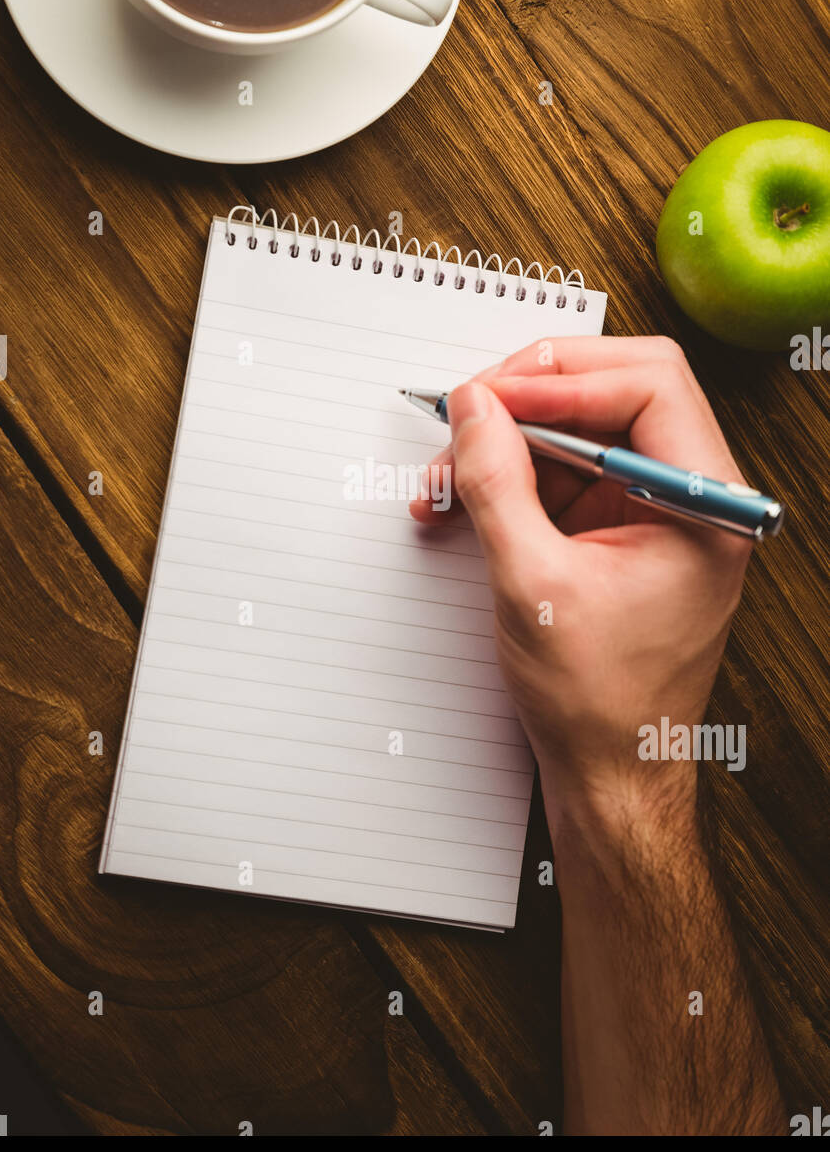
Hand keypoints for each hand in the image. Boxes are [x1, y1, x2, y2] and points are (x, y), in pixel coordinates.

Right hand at [409, 337, 752, 843]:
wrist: (609, 773)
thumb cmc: (601, 704)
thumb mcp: (533, 586)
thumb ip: (498, 484)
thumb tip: (475, 408)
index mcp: (704, 503)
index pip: (649, 384)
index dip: (562, 379)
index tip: (493, 397)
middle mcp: (690, 495)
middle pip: (616, 391)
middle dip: (530, 399)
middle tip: (470, 416)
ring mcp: (654, 511)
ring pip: (580, 430)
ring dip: (508, 446)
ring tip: (448, 481)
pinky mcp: (619, 531)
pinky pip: (564, 474)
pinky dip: (512, 481)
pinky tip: (463, 503)